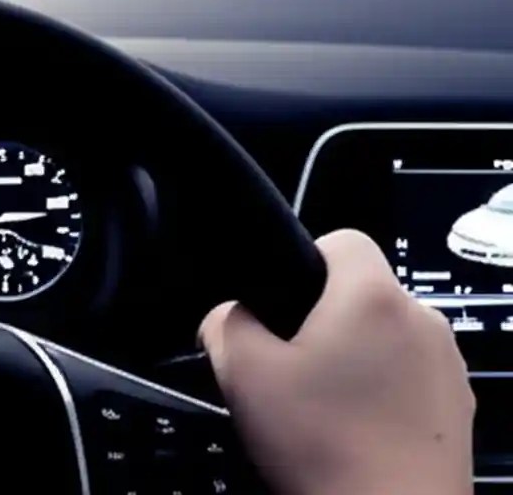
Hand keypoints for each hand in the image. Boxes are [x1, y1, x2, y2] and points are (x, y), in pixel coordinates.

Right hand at [200, 229, 473, 494]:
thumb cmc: (322, 444)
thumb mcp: (242, 374)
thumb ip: (224, 323)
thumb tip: (228, 315)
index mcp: (372, 296)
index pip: (341, 239)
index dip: (303, 264)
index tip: (281, 309)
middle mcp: (422, 319)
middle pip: (362, 293)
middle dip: (324, 320)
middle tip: (288, 368)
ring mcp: (447, 364)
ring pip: (386, 337)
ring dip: (355, 358)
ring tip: (321, 407)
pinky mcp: (459, 406)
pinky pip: (410, 377)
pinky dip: (383, 393)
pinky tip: (354, 431)